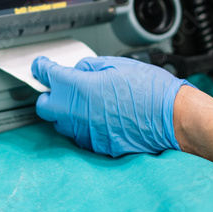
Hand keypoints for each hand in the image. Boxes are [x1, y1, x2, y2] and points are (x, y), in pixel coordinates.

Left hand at [32, 55, 191, 157]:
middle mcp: (77, 114)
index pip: (48, 76)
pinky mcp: (98, 147)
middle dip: (49, 95)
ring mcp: (87, 134)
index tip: (41, 66)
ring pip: (62, 124)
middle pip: (44, 107)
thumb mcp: (118, 64)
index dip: (42, 68)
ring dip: (66, 112)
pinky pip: (81, 135)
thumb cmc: (150, 90)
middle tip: (61, 86)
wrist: (172, 118)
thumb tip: (78, 70)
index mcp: (79, 88)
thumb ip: (91, 67)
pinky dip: (84, 125)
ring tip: (86, 101)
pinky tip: (100, 116)